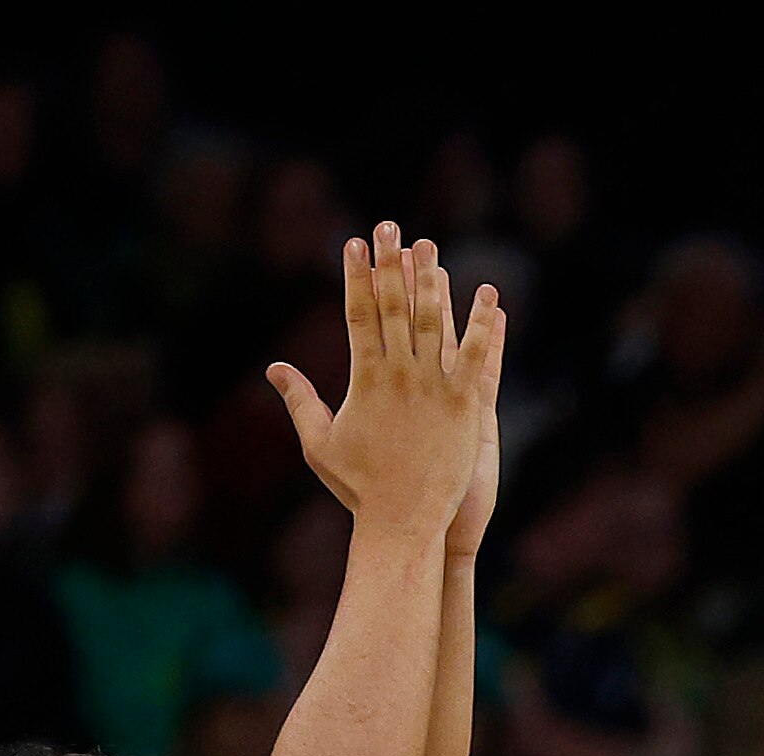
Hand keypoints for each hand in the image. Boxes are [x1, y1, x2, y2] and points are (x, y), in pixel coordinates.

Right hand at [269, 227, 499, 542]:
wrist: (404, 522)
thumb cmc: (361, 488)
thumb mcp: (320, 442)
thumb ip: (300, 400)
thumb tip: (275, 368)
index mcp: (364, 379)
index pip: (358, 314)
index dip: (355, 276)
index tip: (352, 243)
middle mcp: (399, 376)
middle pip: (394, 307)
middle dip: (390, 263)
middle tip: (388, 225)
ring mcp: (434, 389)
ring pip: (434, 323)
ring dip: (431, 281)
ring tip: (429, 246)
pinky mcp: (465, 407)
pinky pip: (476, 356)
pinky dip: (482, 324)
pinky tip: (488, 294)